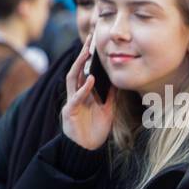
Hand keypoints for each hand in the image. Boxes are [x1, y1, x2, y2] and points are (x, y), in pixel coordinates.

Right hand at [60, 33, 116, 150]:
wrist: (87, 148)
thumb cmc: (95, 128)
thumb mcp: (108, 109)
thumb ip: (111, 95)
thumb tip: (118, 82)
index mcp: (84, 92)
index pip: (84, 70)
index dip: (88, 57)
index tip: (93, 43)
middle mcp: (75, 94)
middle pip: (76, 70)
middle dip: (82, 55)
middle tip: (88, 41)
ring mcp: (71, 102)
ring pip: (72, 79)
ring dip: (79, 66)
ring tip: (86, 54)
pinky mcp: (70, 112)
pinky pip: (76, 98)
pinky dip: (83, 88)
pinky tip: (90, 79)